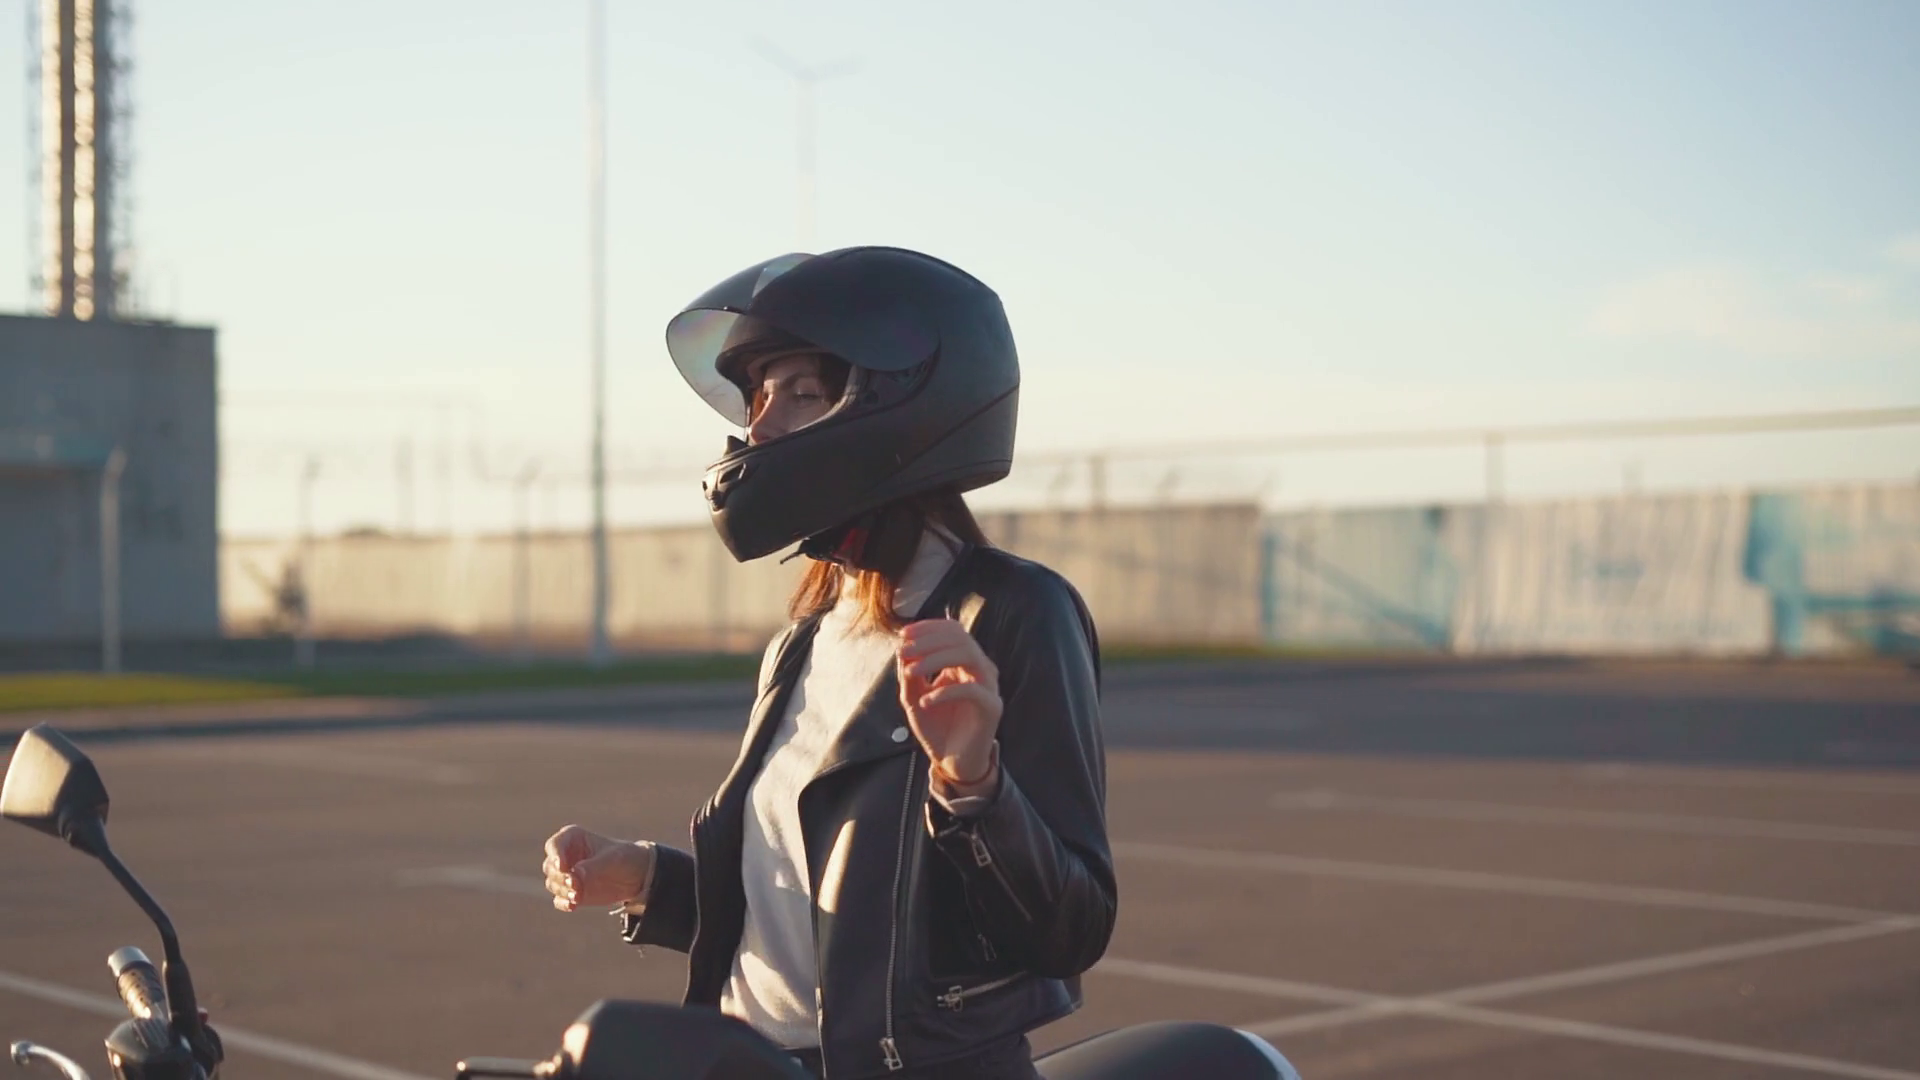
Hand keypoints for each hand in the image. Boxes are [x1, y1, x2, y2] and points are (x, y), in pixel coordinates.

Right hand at [542, 825, 652, 912]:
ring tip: (578, 895)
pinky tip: (573, 905)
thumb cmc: (625, 858)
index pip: (554, 845)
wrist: (638, 876)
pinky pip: (559, 899)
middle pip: (550, 866)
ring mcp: (567, 875)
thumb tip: (574, 875)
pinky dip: (564, 902)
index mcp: (573, 838)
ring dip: (563, 890)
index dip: (556, 856)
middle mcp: (565, 855)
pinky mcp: (571, 892)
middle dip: (559, 876)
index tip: (563, 868)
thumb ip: (593, 866)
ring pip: (553, 883)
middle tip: (574, 884)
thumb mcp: (612, 859)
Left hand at [896, 618, 1002, 791]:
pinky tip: (925, 702)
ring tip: (910, 673)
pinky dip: (944, 692)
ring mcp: (989, 686)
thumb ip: (909, 673)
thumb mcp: (913, 697)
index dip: (928, 627)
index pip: (952, 630)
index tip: (903, 634)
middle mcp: (980, 668)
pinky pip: (971, 689)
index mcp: (965, 661)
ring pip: (968, 655)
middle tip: (903, 652)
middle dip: (927, 641)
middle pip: (960, 638)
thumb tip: (902, 647)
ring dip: (934, 659)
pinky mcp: (991, 707)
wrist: (951, 761)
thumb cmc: (935, 726)